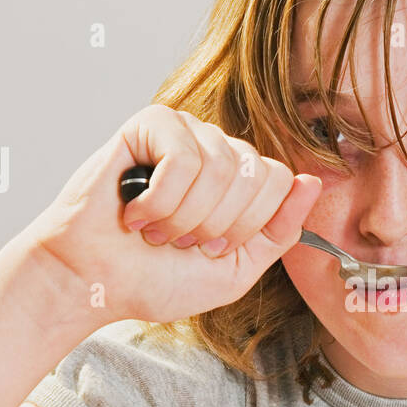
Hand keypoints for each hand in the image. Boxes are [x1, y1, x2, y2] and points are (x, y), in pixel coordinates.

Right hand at [22, 104, 321, 326]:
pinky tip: (135, 213)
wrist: (94, 282)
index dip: (250, 225)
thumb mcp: (236, 269)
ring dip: (186, 216)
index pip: (281, 181)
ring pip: (222, 165)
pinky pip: (183, 156)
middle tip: (180, 243)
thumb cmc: (156, 278)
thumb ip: (279, 231)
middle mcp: (217, 150)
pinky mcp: (150, 124)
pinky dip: (161, 199)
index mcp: (242, 182)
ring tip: (155, 231)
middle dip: (218, 224)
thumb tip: (312, 182)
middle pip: (256, 172)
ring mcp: (185, 134)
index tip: (214, 249)